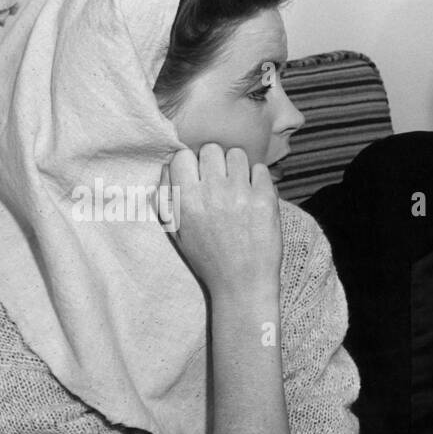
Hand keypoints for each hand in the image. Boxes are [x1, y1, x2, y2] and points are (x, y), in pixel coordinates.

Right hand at [165, 144, 281, 297]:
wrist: (242, 284)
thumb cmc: (207, 259)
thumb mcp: (176, 231)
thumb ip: (167, 197)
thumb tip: (169, 166)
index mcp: (186, 200)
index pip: (183, 155)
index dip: (191, 164)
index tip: (198, 176)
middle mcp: (212, 193)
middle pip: (211, 149)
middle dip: (215, 162)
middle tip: (220, 181)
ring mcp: (241, 194)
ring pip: (237, 154)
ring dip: (237, 166)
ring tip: (238, 186)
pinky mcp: (265, 200)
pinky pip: (261, 169)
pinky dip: (258, 178)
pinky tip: (254, 195)